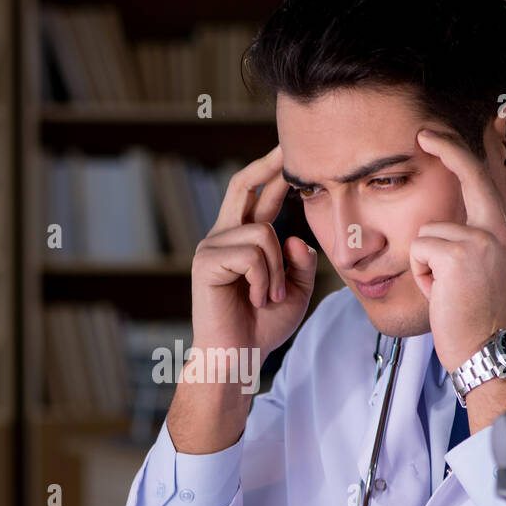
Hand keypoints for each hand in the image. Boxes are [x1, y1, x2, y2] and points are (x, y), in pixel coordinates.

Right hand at [190, 144, 318, 359]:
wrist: (237, 357)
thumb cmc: (262, 326)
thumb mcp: (294, 289)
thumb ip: (300, 261)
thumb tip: (294, 237)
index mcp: (241, 239)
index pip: (256, 194)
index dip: (272, 171)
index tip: (289, 149)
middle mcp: (222, 236)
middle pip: (242, 185)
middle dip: (268, 164)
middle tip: (288, 147)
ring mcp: (211, 246)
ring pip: (263, 234)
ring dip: (277, 270)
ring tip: (269, 297)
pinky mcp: (205, 262)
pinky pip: (252, 255)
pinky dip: (264, 280)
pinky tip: (256, 298)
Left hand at [409, 129, 505, 372]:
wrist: (493, 356)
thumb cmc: (493, 330)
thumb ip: (501, 256)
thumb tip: (495, 244)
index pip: (487, 188)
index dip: (464, 161)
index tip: (441, 142)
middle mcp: (503, 231)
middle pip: (473, 175)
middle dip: (448, 146)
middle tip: (424, 133)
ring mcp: (484, 239)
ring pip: (429, 233)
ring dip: (426, 266)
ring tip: (447, 294)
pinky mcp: (459, 252)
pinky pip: (420, 251)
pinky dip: (421, 277)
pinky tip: (441, 296)